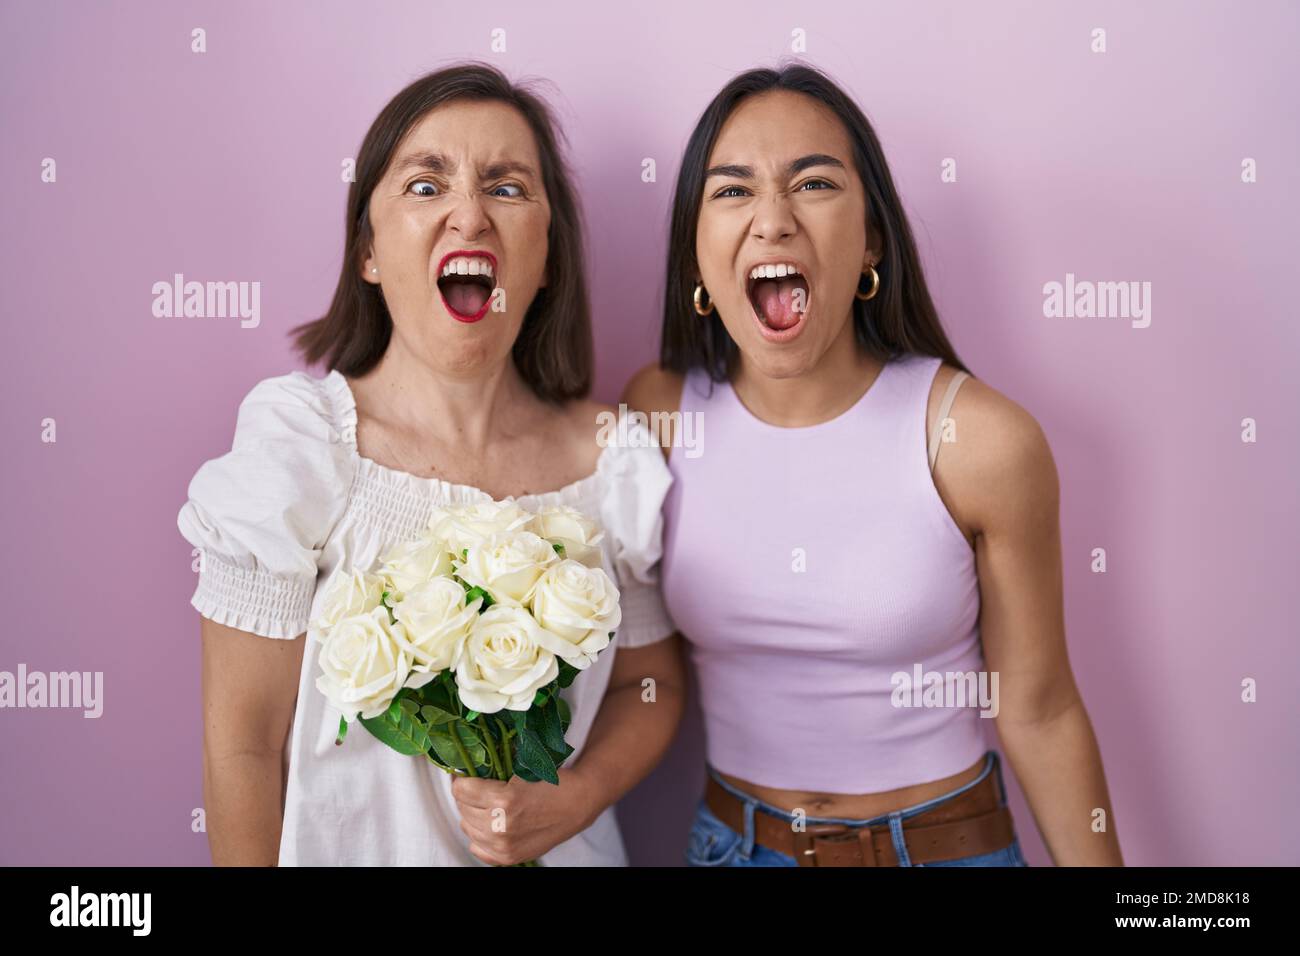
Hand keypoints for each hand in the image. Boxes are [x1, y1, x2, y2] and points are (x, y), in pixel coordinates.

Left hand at [450, 767, 601, 865]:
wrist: (577, 805)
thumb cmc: (552, 783)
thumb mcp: (519, 770)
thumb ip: (490, 773)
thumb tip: (462, 774)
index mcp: (503, 800)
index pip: (461, 790)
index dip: (461, 779)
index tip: (465, 774)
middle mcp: (500, 826)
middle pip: (462, 808)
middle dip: (467, 796)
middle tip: (477, 787)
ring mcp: (503, 845)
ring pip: (467, 827)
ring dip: (472, 814)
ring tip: (485, 804)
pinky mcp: (508, 857)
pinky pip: (477, 847)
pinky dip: (479, 835)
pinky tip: (488, 823)